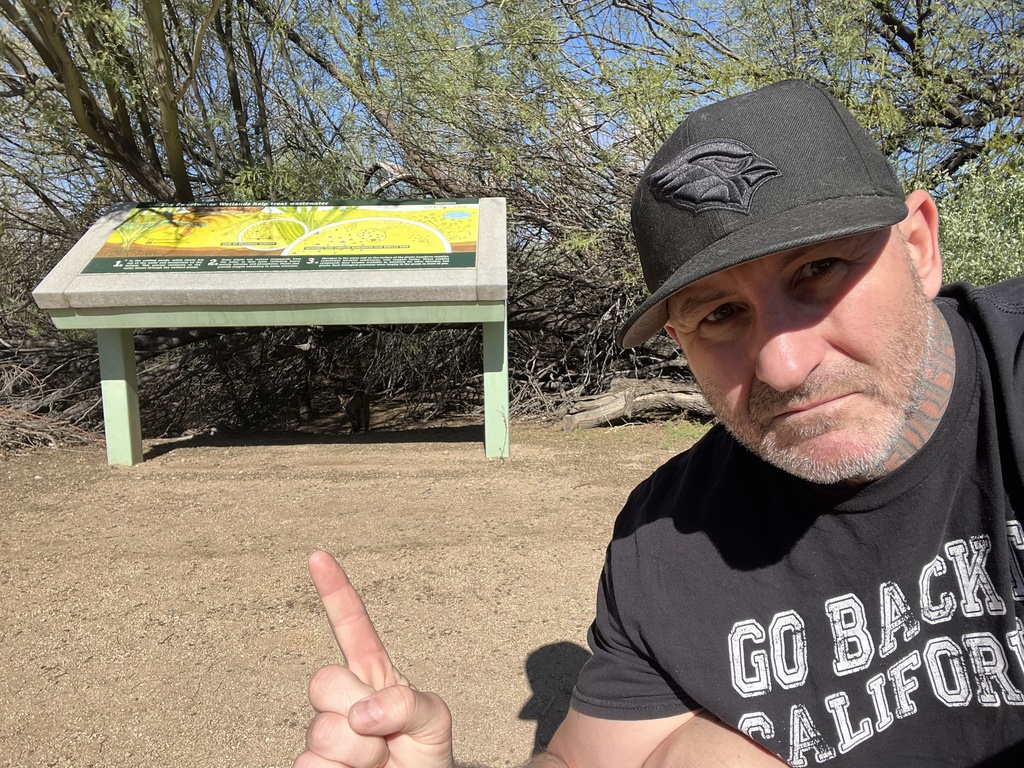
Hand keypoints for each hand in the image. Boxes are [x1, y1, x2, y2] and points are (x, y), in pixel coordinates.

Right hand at [294, 551, 454, 767]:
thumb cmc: (425, 754)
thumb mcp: (435, 720)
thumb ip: (407, 703)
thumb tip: (362, 714)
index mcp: (373, 675)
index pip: (352, 626)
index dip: (335, 591)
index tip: (318, 556)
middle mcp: (342, 699)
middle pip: (323, 682)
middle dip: (358, 712)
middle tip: (385, 740)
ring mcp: (322, 733)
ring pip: (320, 733)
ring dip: (358, 755)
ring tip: (378, 763)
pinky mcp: (310, 765)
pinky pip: (309, 766)